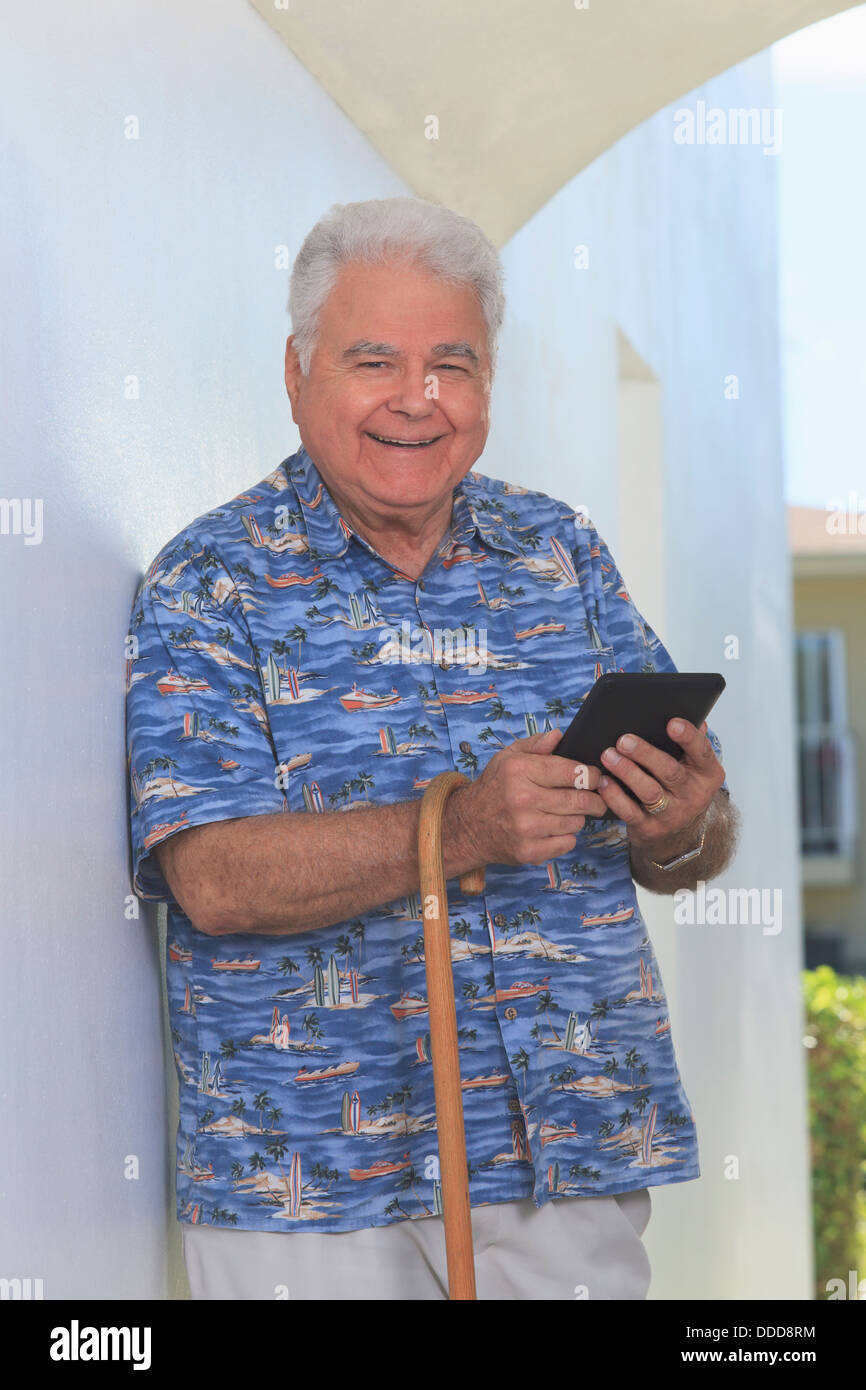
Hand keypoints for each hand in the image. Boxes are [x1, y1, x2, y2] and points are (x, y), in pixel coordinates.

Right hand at [450, 727, 606, 866]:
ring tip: (567, 813)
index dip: (591, 775)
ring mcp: (526, 828)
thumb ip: (535, 745)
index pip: (572, 772)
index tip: (595, 778)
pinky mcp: (529, 851)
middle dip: (595, 800)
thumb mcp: (507, 758)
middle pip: (580, 800)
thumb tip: (559, 736)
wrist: (468, 826)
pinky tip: (554, 829)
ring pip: (576, 823)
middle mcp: (522, 798)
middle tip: (597, 800)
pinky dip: (566, 837)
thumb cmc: (493, 788)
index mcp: (519, 770)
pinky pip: (567, 843)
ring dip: (578, 818)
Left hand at [597, 718, 725, 851]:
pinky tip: (603, 781)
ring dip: (627, 772)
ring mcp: (673, 814)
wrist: (678, 834)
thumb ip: (690, 740)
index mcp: (707, 773)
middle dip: (646, 754)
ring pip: (649, 792)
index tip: (671, 722)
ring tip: (608, 755)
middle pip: (670, 771)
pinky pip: (630, 812)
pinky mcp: (650, 829)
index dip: (688, 737)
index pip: (702, 752)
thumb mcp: (692, 765)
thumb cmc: (681, 786)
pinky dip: (615, 796)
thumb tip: (692, 712)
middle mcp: (694, 795)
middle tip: (623, 739)